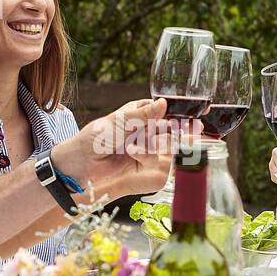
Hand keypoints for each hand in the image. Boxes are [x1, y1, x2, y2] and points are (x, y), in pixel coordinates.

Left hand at [53, 99, 197, 191]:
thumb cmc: (94, 139)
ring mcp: (152, 151)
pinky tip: (132, 153)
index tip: (195, 110)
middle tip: (187, 126)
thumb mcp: (118, 123)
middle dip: (177, 128)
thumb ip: (142, 115)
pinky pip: (160, 163)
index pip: (165, 109)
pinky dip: (147, 156)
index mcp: (141, 114)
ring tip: (133, 144)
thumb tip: (163, 103)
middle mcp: (149, 132)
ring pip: (168, 144)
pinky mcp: (152, 171)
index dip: (180, 111)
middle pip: (173, 128)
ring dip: (155, 143)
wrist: (81, 167)